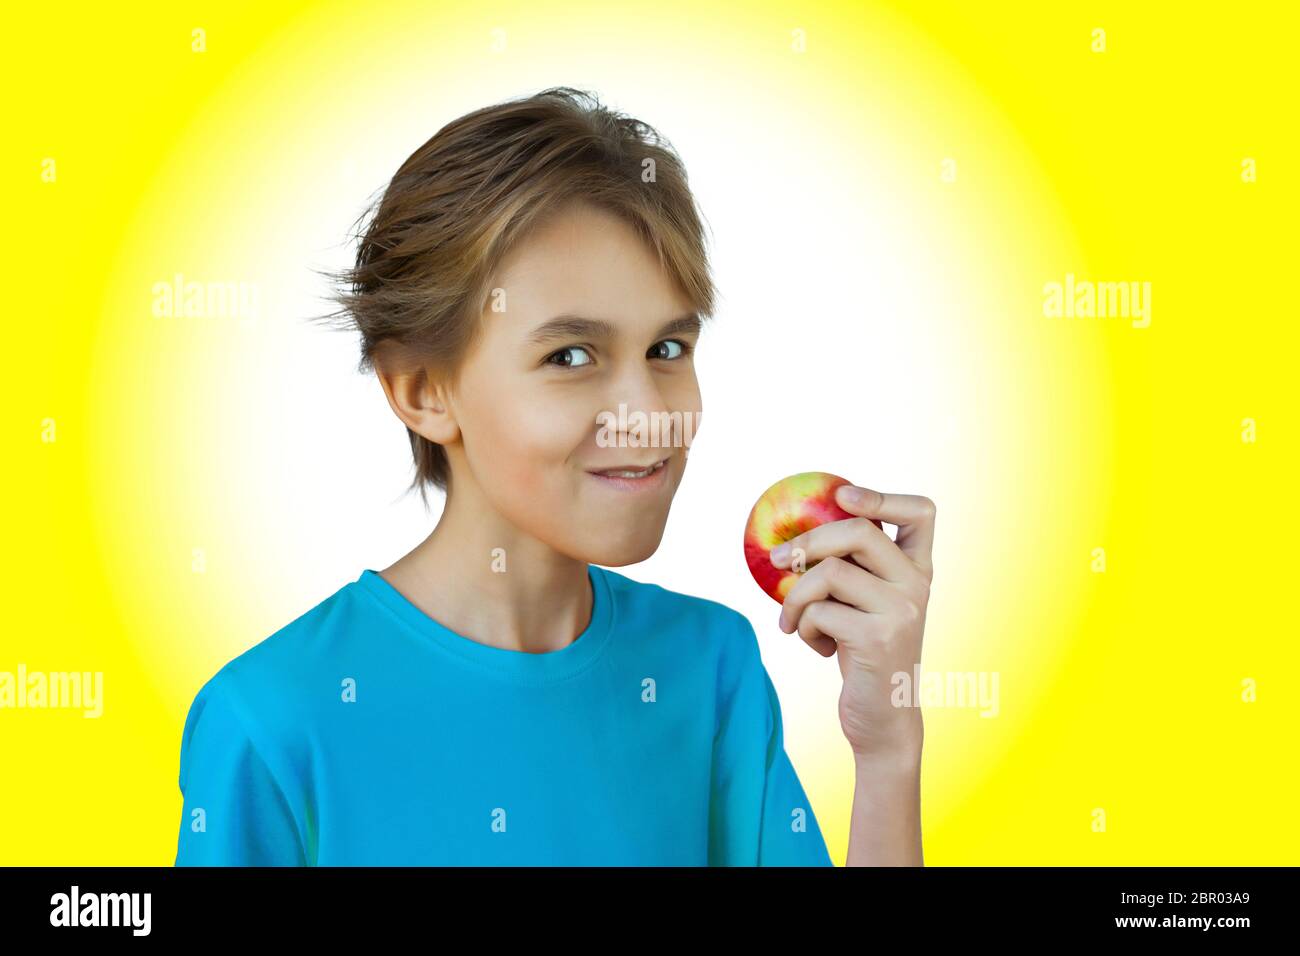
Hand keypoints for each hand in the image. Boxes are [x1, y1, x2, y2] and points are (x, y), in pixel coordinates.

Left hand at [771, 484, 935, 761]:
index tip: (841, 496)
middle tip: (780, 560)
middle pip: (859, 532)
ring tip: (793, 621)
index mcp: (918, 570)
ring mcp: (900, 611)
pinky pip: (819, 612)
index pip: (922, 512)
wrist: (884, 717)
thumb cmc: (864, 654)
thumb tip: (796, 534)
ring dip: (795, 597)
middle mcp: (916, 585)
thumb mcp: (865, 605)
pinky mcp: (877, 639)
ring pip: (828, 572)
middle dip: (809, 541)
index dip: (881, 495)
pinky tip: (816, 647)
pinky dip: (802, 627)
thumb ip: (853, 570)